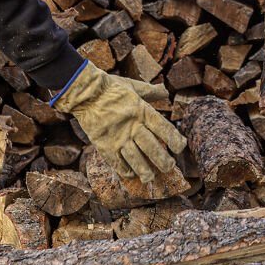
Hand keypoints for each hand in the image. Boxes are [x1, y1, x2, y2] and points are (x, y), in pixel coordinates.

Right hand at [51, 63, 186, 182]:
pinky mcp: (103, 145)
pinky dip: (125, 170)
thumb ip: (150, 91)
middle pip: (152, 148)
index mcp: (142, 110)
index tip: (180, 147)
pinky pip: (117, 162)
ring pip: (135, 159)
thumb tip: (165, 90)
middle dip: (163, 161)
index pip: (164, 128)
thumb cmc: (111, 87)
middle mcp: (132, 126)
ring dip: (145, 171)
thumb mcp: (133, 86)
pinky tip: (131, 174)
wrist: (84, 92)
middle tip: (169, 168)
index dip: (174, 140)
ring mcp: (117, 137)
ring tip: (150, 178)